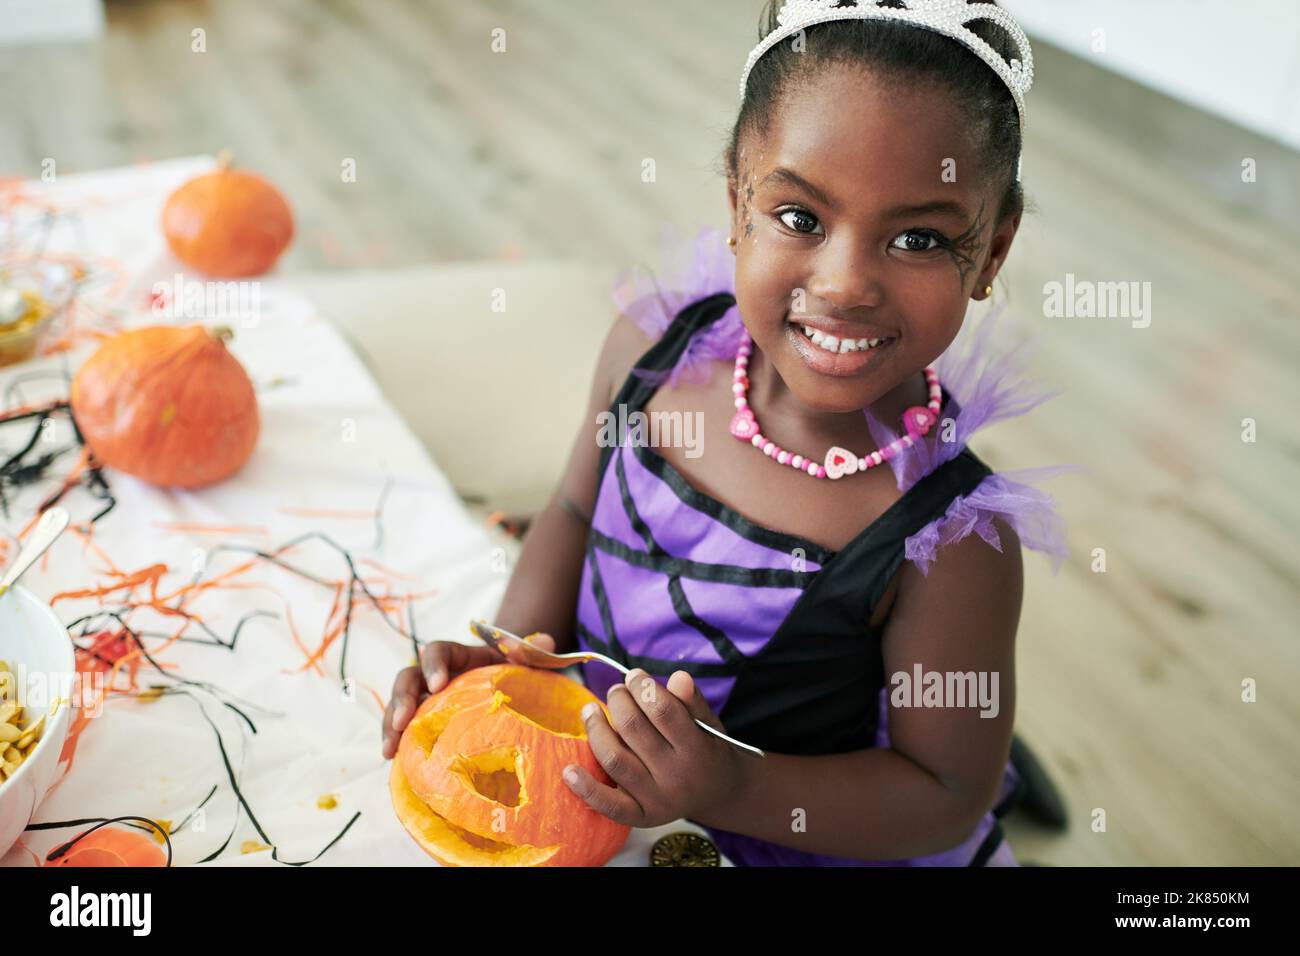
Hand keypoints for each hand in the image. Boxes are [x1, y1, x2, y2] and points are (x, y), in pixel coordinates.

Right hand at [380, 632, 556, 757]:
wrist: (512, 688)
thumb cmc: (516, 671)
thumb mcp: (526, 661)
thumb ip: (534, 651)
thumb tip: (549, 640)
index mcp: (458, 656)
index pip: (437, 651)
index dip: (433, 665)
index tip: (437, 684)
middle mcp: (436, 675)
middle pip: (408, 678)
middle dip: (401, 697)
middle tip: (402, 721)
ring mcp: (427, 699)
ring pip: (398, 705)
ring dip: (390, 725)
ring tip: (389, 750)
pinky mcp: (425, 722)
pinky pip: (405, 730)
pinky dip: (397, 743)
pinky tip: (394, 761)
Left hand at [563, 668, 744, 827]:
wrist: (717, 794)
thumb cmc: (707, 749)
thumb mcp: (708, 723)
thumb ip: (692, 701)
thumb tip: (678, 676)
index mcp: (697, 750)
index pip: (663, 711)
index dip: (643, 687)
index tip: (634, 675)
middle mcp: (676, 777)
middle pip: (633, 730)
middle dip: (618, 701)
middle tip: (616, 691)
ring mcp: (657, 799)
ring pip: (615, 759)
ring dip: (596, 729)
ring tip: (591, 710)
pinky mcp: (640, 817)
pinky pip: (608, 804)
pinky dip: (586, 788)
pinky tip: (568, 770)